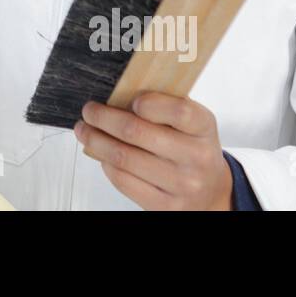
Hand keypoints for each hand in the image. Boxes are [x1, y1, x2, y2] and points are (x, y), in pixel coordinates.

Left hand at [72, 93, 233, 209]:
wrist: (210, 190)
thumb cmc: (192, 146)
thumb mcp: (190, 121)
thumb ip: (164, 104)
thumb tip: (121, 91)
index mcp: (204, 128)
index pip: (179, 111)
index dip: (150, 103)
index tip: (131, 99)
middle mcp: (196, 157)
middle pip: (136, 132)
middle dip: (103, 118)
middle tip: (89, 111)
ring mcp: (181, 184)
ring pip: (123, 157)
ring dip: (96, 140)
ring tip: (85, 131)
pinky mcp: (164, 205)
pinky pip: (123, 181)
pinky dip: (105, 163)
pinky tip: (101, 154)